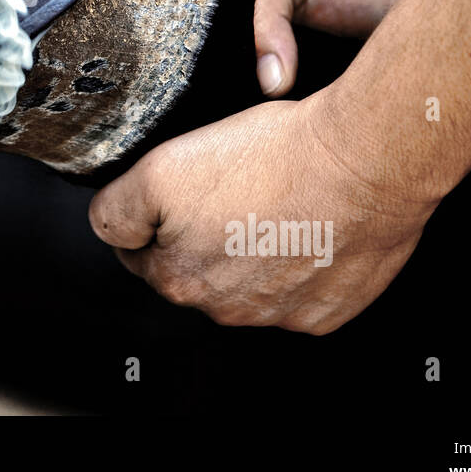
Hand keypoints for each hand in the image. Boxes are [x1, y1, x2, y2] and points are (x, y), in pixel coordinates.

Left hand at [88, 94, 437, 333]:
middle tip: (228, 188)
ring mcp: (279, 314)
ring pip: (245, 281)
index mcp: (178, 278)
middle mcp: (226, 308)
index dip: (153, 216)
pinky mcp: (326, 309)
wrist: (362, 162)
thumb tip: (108, 228)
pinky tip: (303, 224)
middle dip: (200, 234)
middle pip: (193, 270)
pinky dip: (296, 262)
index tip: (177, 191)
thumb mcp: (161, 167)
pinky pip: (297, 288)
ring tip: (269, 200)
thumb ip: (117, 209)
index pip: (140, 253)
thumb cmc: (270, 157)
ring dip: (249, 249)